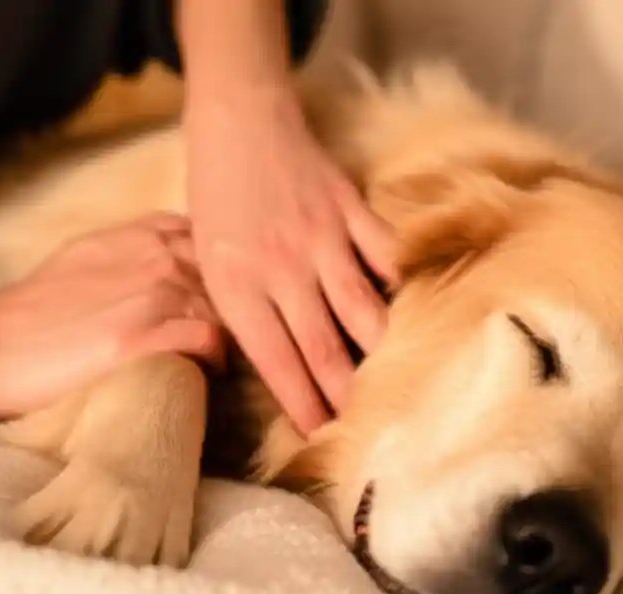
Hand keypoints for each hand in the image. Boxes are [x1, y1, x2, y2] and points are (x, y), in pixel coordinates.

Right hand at [0, 213, 223, 416]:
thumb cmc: (30, 315)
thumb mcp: (85, 261)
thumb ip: (131, 255)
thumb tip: (170, 270)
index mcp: (137, 233)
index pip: (211, 236)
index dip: (228, 266)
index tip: (234, 295)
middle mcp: (151, 254)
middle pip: (230, 272)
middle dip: (244, 301)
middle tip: (250, 334)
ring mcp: (149, 292)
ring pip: (228, 305)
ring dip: (239, 333)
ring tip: (238, 360)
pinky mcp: (141, 335)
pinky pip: (209, 339)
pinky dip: (219, 356)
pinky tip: (212, 372)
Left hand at [186, 84, 398, 436]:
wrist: (239, 126)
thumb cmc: (218, 201)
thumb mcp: (209, 262)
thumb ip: (243, 312)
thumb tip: (282, 368)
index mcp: (238, 287)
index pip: (277, 363)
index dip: (302, 405)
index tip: (319, 438)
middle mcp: (281, 269)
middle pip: (324, 348)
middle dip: (347, 398)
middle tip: (367, 435)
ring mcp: (321, 239)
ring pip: (362, 311)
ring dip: (382, 356)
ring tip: (399, 389)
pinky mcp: (351, 210)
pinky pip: (385, 258)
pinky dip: (401, 289)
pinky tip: (414, 315)